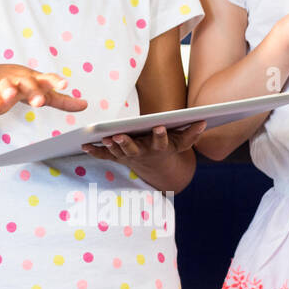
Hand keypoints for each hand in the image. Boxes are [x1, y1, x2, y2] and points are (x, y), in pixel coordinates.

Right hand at [0, 64, 88, 117]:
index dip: (56, 81)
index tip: (64, 84)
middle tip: (39, 101)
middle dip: (33, 92)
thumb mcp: (43, 91)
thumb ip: (62, 100)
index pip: (48, 79)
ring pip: (6, 87)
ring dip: (7, 91)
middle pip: (28, 84)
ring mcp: (6, 86)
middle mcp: (22, 81)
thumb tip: (85, 105)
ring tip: (8, 97)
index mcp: (37, 80)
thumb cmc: (25, 85)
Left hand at [81, 120, 206, 161]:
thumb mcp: (182, 143)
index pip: (161, 142)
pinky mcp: (118, 157)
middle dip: (126, 143)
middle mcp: (142, 153)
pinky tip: (84, 145)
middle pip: (133, 149)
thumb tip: (203, 121)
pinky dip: (94, 152)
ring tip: (102, 138)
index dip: (160, 135)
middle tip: (118, 135)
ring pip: (118, 152)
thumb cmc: (169, 148)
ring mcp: (128, 156)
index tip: (159, 127)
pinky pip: (105, 156)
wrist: (157, 167)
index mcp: (158, 148)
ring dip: (110, 146)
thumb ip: (191, 134)